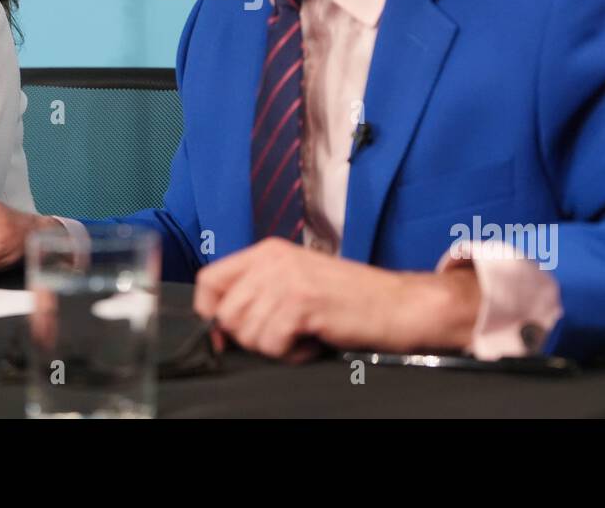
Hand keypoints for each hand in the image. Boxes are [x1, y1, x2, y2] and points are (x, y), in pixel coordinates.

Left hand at [192, 238, 481, 360]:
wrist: (397, 304)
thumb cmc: (348, 299)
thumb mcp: (294, 282)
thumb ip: (257, 293)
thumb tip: (217, 327)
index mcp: (266, 251)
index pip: (207, 280)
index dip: (210, 314)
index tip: (226, 335)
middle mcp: (271, 259)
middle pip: (224, 314)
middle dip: (250, 338)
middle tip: (285, 334)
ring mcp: (285, 279)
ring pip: (247, 334)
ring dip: (275, 347)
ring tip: (305, 334)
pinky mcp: (301, 302)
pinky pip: (272, 344)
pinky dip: (293, 354)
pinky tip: (314, 340)